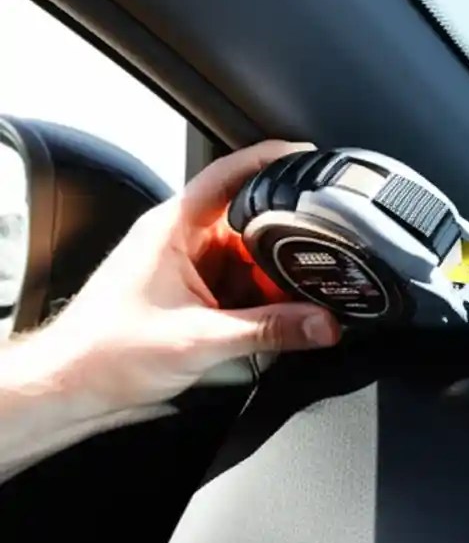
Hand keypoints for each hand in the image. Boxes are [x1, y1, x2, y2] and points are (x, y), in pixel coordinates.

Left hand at [42, 140, 341, 413]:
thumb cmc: (106, 352)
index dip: (271, 159)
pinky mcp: (188, 291)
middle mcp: (179, 239)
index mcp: (173, 228)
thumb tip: (323, 324)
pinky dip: (258, 298)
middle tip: (320, 257)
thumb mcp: (201, 340)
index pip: (229, 174)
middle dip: (284, 239)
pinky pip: (237, 282)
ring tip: (295, 300)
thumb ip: (270, 330)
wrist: (71, 385)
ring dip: (271, 277)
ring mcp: (184, 264)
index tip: (307, 156)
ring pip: (246, 256)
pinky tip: (272, 317)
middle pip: (248, 220)